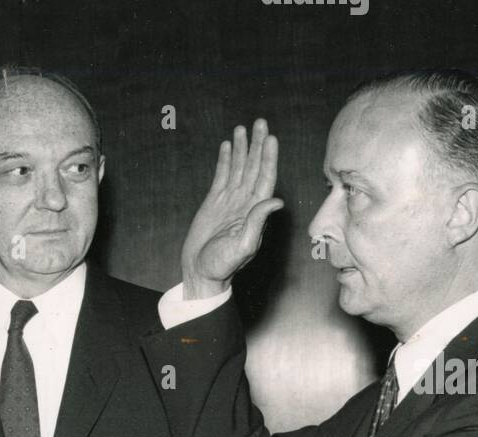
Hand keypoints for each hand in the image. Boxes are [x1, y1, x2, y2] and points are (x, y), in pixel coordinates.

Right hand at [179, 119, 283, 299]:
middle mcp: (245, 203)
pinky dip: (225, 160)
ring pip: (238, 168)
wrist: (200, 273)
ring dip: (242, 148)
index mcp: (255, 212)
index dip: (268, 158)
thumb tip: (276, 201)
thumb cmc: (222, 265)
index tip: (270, 138)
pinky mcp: (214, 203)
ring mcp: (230, 202)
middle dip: (257, 145)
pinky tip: (227, 146)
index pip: (265, 178)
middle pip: (253, 167)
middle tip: (260, 123)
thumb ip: (258, 221)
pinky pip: (222, 176)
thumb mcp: (243, 245)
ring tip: (243, 128)